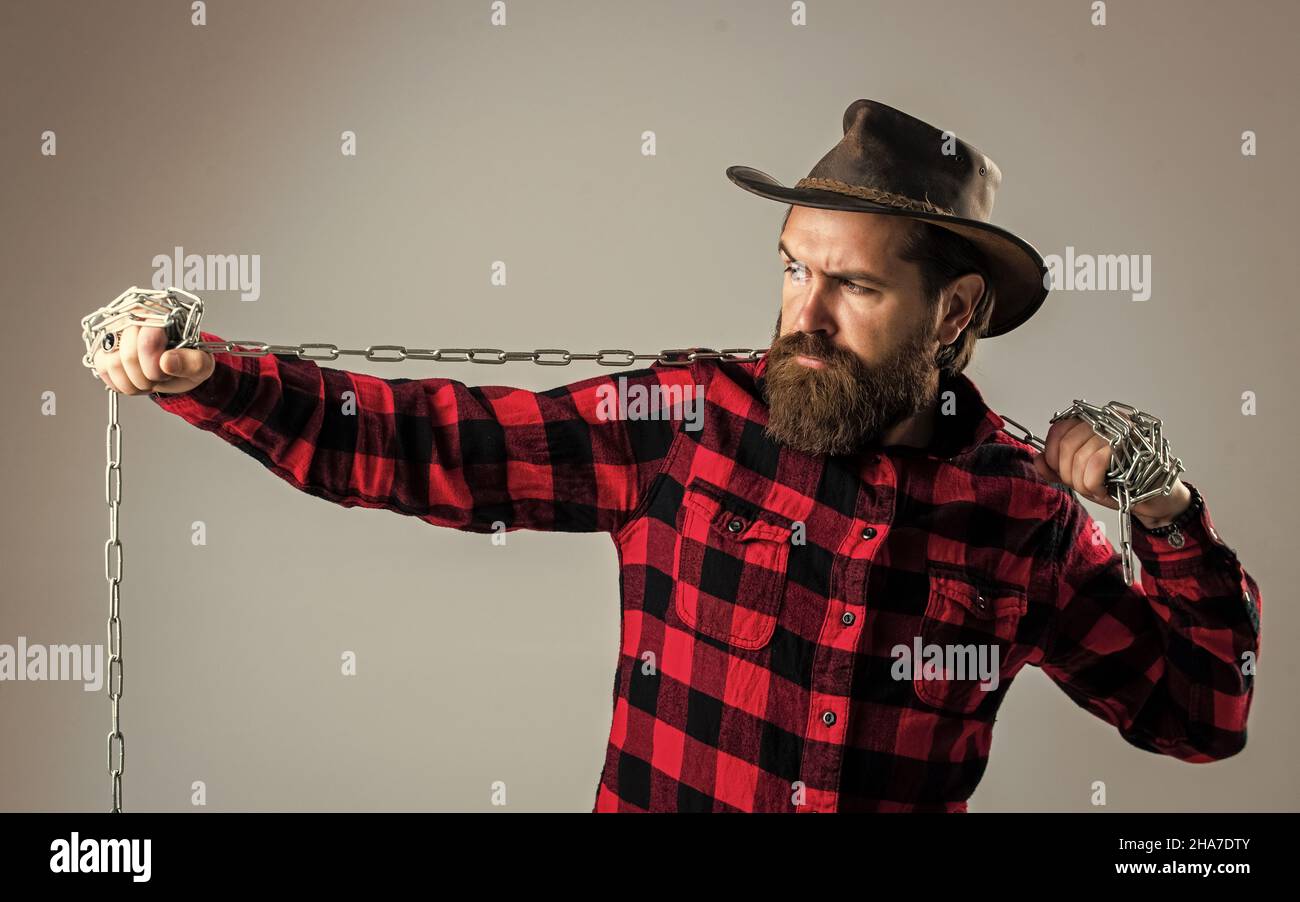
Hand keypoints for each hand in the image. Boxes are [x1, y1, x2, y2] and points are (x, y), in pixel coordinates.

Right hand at [89, 304, 214, 395]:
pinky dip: (122, 383)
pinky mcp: (101, 348)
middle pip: (128, 356)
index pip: (146, 341)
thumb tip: (167, 361)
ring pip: (113, 364)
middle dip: (147, 376)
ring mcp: (114, 332)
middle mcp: (133, 316)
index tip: (166, 372)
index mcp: (161, 312)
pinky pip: (103, 370)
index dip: (155, 365)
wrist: (175, 368)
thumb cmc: (187, 360)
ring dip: (135, 382)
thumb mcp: (201, 364)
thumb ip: (191, 362)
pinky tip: (136, 379)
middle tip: (161, 376)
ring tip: (150, 378)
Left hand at [1032, 415, 1191, 527]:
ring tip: (1095, 489)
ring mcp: (1122, 429)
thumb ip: (1057, 468)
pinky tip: (1102, 489)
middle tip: (1082, 485)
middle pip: (1066, 444)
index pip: (1059, 429)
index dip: (1052, 454)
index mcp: (1095, 422)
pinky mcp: (1133, 444)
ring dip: (1082, 482)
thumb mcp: (1082, 477)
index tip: (1061, 472)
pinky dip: (1093, 483)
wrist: (1157, 500)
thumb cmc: (1121, 485)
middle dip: (1067, 473)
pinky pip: (1096, 463)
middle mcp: (1108, 420)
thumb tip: (1037, 459)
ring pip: (1079, 456)